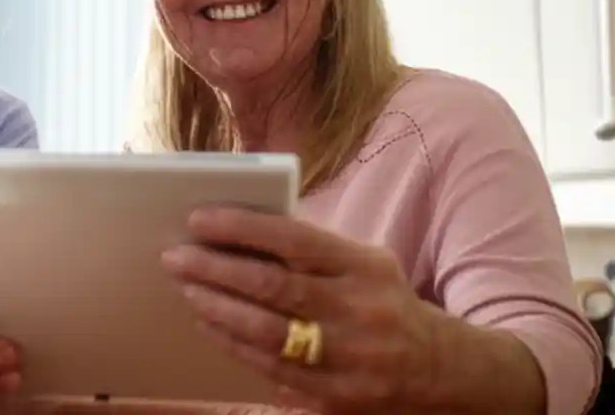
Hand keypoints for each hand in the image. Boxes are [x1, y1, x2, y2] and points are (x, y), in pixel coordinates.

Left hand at [160, 207, 442, 414]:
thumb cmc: (381, 300)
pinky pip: (270, 367)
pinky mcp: (335, 395)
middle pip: (273, 286)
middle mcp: (358, 311)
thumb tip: (237, 233)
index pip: (294, 240)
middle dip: (216, 269)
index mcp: (364, 267)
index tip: (199, 220)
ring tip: (187, 288)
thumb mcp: (364, 264)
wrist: (438, 367)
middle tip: (176, 256)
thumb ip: (311, 250)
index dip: (242, 228)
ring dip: (217, 308)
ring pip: (266, 332)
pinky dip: (232, 343)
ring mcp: (347, 357)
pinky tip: (208, 324)